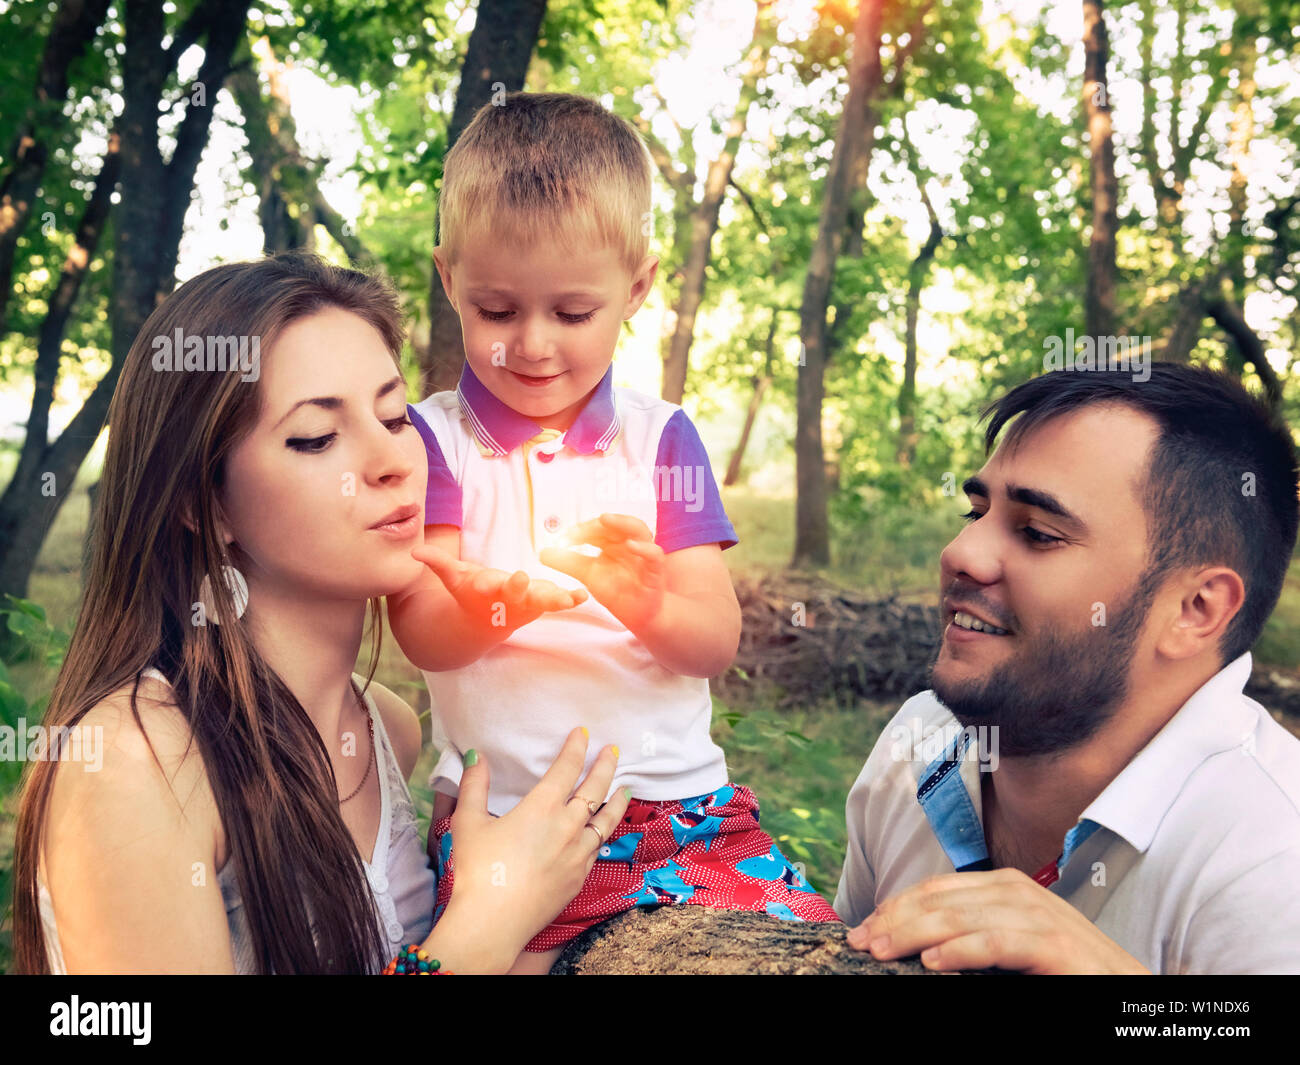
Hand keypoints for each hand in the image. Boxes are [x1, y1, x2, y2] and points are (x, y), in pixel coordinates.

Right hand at [413, 543, 586, 633]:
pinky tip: (583, 595)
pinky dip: (569, 599)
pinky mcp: (540, 604)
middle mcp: (506, 599)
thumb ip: (438, 563)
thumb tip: (414, 550)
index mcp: (485, 590)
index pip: (487, 586)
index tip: (496, 581)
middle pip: (515, 594)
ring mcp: (525, 604)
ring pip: (540, 602)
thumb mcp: (453, 577)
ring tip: (572, 598)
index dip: (491, 584)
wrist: (484, 623)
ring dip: (555, 600)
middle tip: (525, 580)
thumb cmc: (470, 592)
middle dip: (520, 588)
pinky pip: (556, 602)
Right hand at [433, 729, 629, 968]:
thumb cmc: (477, 871)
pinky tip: (603, 832)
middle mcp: (567, 827)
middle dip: (605, 766)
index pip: (566, 768)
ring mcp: (578, 854)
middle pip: (595, 789)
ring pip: (606, 820)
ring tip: (626, 787)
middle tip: (613, 750)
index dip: (576, 748)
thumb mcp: (468, 822)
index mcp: (541, 808)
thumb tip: (476, 755)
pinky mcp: (579, 878)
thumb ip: (474, 785)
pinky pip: (598, 848)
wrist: (493, 922)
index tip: (583, 733)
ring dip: (616, 800)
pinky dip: (605, 833)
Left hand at [539, 514, 664, 632]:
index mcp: (613, 542)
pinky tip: (630, 546)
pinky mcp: (656, 570)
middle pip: (617, 524)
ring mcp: (644, 554)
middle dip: (599, 523)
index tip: (562, 538)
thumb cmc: (618, 591)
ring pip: (638, 530)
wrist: (639, 614)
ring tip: (606, 520)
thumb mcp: (588, 575)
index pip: (597, 528)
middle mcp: (629, 543)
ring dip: (623, 523)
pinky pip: (654, 554)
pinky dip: (644, 548)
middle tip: (579, 526)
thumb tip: (542, 552)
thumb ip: (567, 562)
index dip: (580, 530)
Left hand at [845, 869, 1149, 973]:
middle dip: (896, 918)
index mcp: (1007, 888)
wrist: (1132, 995)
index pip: (937, 889)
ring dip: (917, 932)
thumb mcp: (1012, 948)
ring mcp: (1043, 917)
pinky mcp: (1060, 947)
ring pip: (964, 916)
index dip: (897, 906)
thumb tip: (916, 943)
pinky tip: (934, 962)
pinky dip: (964, 950)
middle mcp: (1022, 894)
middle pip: (943, 899)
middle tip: (863, 941)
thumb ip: (973, 936)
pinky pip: (1001, 943)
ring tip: (885, 950)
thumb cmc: (1066, 973)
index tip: (864, 927)